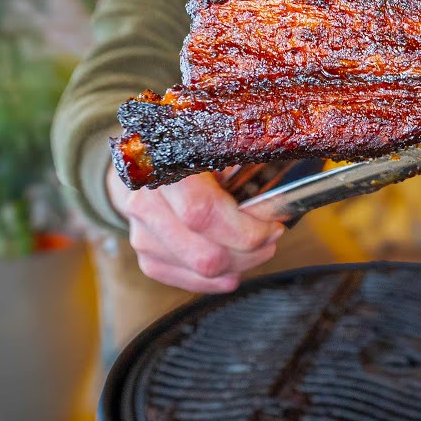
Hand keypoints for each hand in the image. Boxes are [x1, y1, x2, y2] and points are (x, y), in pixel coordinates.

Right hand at [106, 165, 283, 292]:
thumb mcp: (220, 139)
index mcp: (165, 166)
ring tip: (253, 245)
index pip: (202, 214)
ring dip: (239, 265)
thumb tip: (278, 199)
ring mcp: (141, 233)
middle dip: (249, 253)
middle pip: (204, 255)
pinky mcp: (146, 256)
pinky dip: (219, 277)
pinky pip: (189, 281)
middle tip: (269, 238)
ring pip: (201, 272)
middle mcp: (145, 202)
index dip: (245, 230)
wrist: (152, 159)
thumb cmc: (193, 148)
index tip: (272, 228)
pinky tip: (234, 261)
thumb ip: (248, 159)